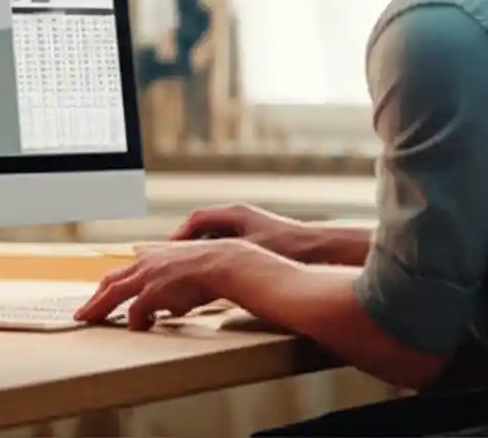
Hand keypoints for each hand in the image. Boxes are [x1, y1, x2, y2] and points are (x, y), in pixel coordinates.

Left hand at [74, 239, 255, 329]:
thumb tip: (165, 301)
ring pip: (113, 294)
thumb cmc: (214, 267)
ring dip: (99, 309)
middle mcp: (145, 261)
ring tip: (90, 321)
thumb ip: (170, 275)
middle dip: (94, 299)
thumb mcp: (186, 264)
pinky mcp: (153, 290)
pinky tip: (138, 329)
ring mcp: (147, 275)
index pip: (123, 271)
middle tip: (83, 313)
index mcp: (152, 254)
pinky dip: (135, 322)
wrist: (226, 263)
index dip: (110, 284)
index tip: (102, 294)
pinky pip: (136, 312)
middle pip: (110, 281)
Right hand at [171, 203, 313, 261]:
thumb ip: (226, 255)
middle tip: (173, 259)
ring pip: (215, 236)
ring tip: (189, 268)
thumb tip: (201, 264)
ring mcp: (248, 226)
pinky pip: (227, 244)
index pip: (197, 219)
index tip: (168, 249)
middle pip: (203, 227)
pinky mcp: (255, 237)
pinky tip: (214, 273)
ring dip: (201, 250)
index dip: (180, 234)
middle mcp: (239, 216)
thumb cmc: (288, 246)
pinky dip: (216, 255)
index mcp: (235, 214)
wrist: (319, 247)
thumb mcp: (253, 250)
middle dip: (186, 243)